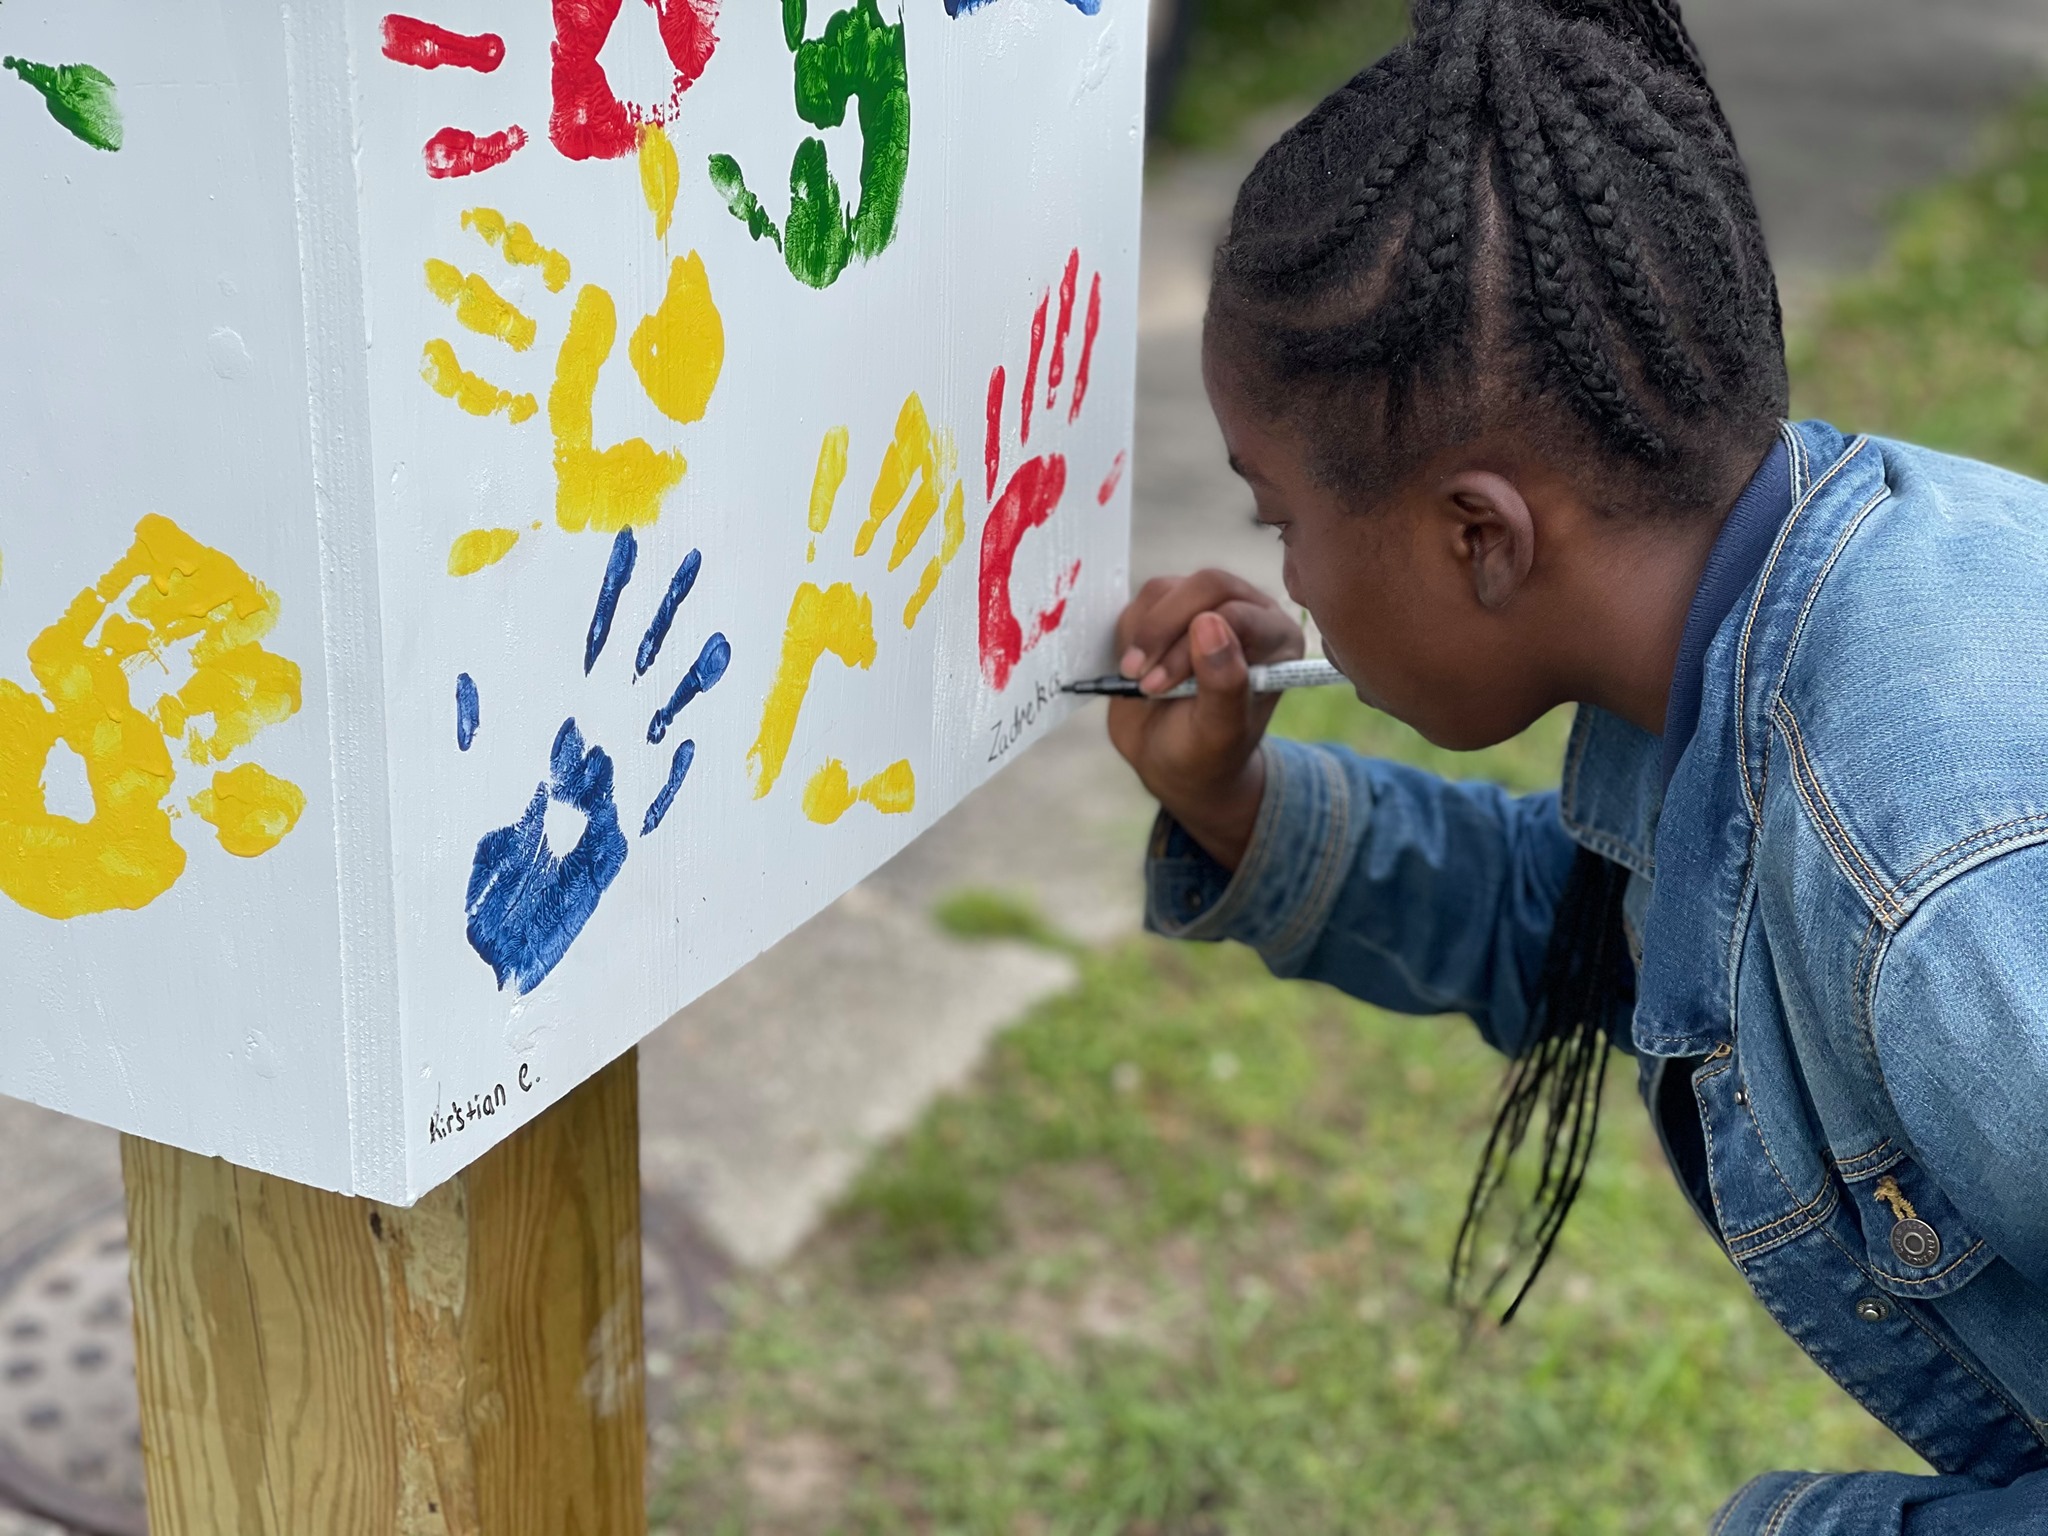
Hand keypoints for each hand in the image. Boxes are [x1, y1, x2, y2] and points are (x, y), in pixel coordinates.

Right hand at [1106, 570, 1304, 869]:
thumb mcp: (1218, 732)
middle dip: (1163, 630)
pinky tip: (1136, 670)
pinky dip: (1130, 634)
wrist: (1171, 761)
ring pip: (1167, 590)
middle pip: (1205, 585)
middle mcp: (1248, 613)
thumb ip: (1224, 683)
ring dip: (1143, 637)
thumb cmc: (1205, 753)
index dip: (1191, 643)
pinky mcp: (1170, 608)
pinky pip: (1143, 600)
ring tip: (1138, 682)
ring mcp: (1206, 606)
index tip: (1158, 684)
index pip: (1236, 612)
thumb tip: (1210, 624)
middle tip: (1139, 678)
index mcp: (1277, 640)